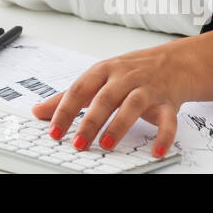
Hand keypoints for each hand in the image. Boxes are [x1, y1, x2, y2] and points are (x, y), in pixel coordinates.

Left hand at [30, 42, 196, 159]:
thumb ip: (68, 96)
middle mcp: (124, 77)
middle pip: (105, 97)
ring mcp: (147, 89)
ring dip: (119, 125)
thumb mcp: (97, 78)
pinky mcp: (167, 102)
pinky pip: (168, 120)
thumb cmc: (130, 71)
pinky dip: (163, 136)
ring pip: (133, 105)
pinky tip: (155, 151)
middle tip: (78, 143)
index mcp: (104, 71)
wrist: (173, 62)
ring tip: (107, 144)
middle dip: (90, 121)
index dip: (65, 111)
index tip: (53, 132)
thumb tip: (38, 111)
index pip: (79, 89)